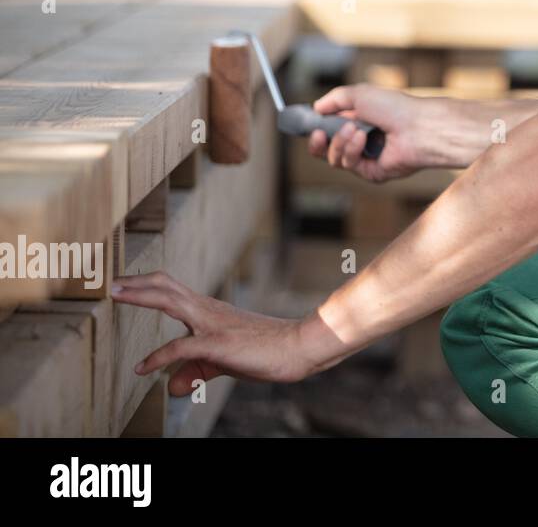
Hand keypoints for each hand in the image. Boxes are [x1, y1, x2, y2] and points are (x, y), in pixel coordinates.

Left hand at [111, 272, 311, 395]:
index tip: (122, 285)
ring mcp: (212, 324)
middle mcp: (207, 310)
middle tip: (110, 282)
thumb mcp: (223, 363)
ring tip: (115, 294)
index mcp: (208, 310)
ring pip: (169, 300)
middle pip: (165, 285)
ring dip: (140, 295)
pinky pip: (180, 348)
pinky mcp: (217, 344)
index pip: (171, 290)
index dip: (145, 286)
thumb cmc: (265, 351)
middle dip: (136, 282)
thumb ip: (194, 371)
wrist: (297, 347)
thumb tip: (170, 386)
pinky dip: (158, 358)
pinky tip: (143, 369)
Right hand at [308, 83, 431, 182]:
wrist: (418, 126)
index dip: (315, 127)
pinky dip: (351, 150)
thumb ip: (336, 99)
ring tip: (354, 129)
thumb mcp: (360, 94)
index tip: (306, 122)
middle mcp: (362, 140)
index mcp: (360, 121)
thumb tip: (316, 106)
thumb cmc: (395, 107)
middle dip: (317, 141)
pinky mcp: (372, 172)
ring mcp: (367, 157)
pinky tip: (362, 138)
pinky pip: (348, 165)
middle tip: (318, 132)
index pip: (329, 128)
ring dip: (339, 142)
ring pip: (334, 157)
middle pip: (326, 148)